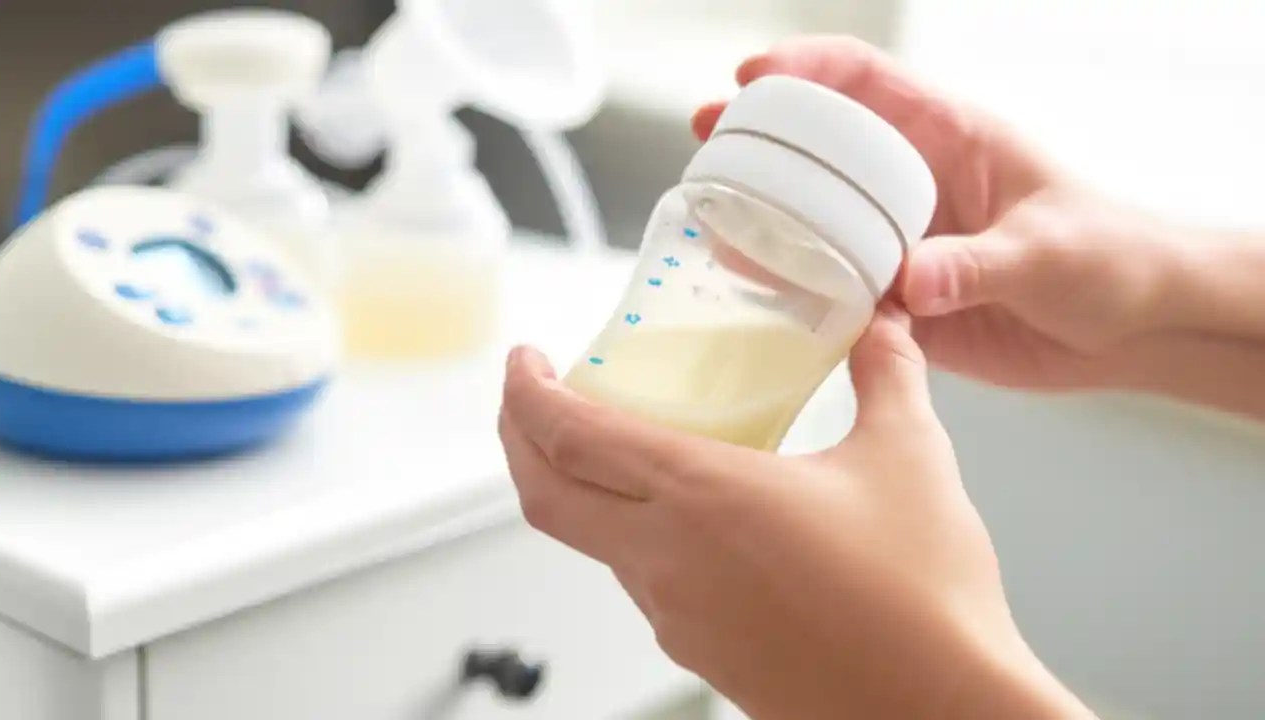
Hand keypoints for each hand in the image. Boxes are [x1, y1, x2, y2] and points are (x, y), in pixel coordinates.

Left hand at [499, 308, 1090, 718]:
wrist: (940, 713)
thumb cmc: (924, 600)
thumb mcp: (909, 457)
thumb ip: (887, 374)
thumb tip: (883, 324)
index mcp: (701, 497)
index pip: (569, 436)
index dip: (526, 392)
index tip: (524, 360)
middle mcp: (667, 560)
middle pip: (546, 496)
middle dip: (519, 439)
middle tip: (531, 399)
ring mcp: (676, 616)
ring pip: (595, 542)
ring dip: (584, 490)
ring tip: (624, 447)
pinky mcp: (699, 654)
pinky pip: (643, 583)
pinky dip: (635, 537)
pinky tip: (689, 518)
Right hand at [694, 37, 1264, 417]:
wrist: (1130, 329)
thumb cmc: (1109, 258)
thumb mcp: (1050, 251)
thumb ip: (978, 264)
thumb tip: (910, 281)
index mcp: (950, 136)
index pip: (866, 79)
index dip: (806, 66)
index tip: (752, 76)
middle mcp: (913, 182)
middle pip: (821, 142)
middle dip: (759, 134)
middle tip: (706, 140)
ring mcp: (900, 239)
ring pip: (816, 215)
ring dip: (762, 210)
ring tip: (708, 216)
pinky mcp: (898, 298)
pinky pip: (833, 285)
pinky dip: (791, 285)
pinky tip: (751, 286)